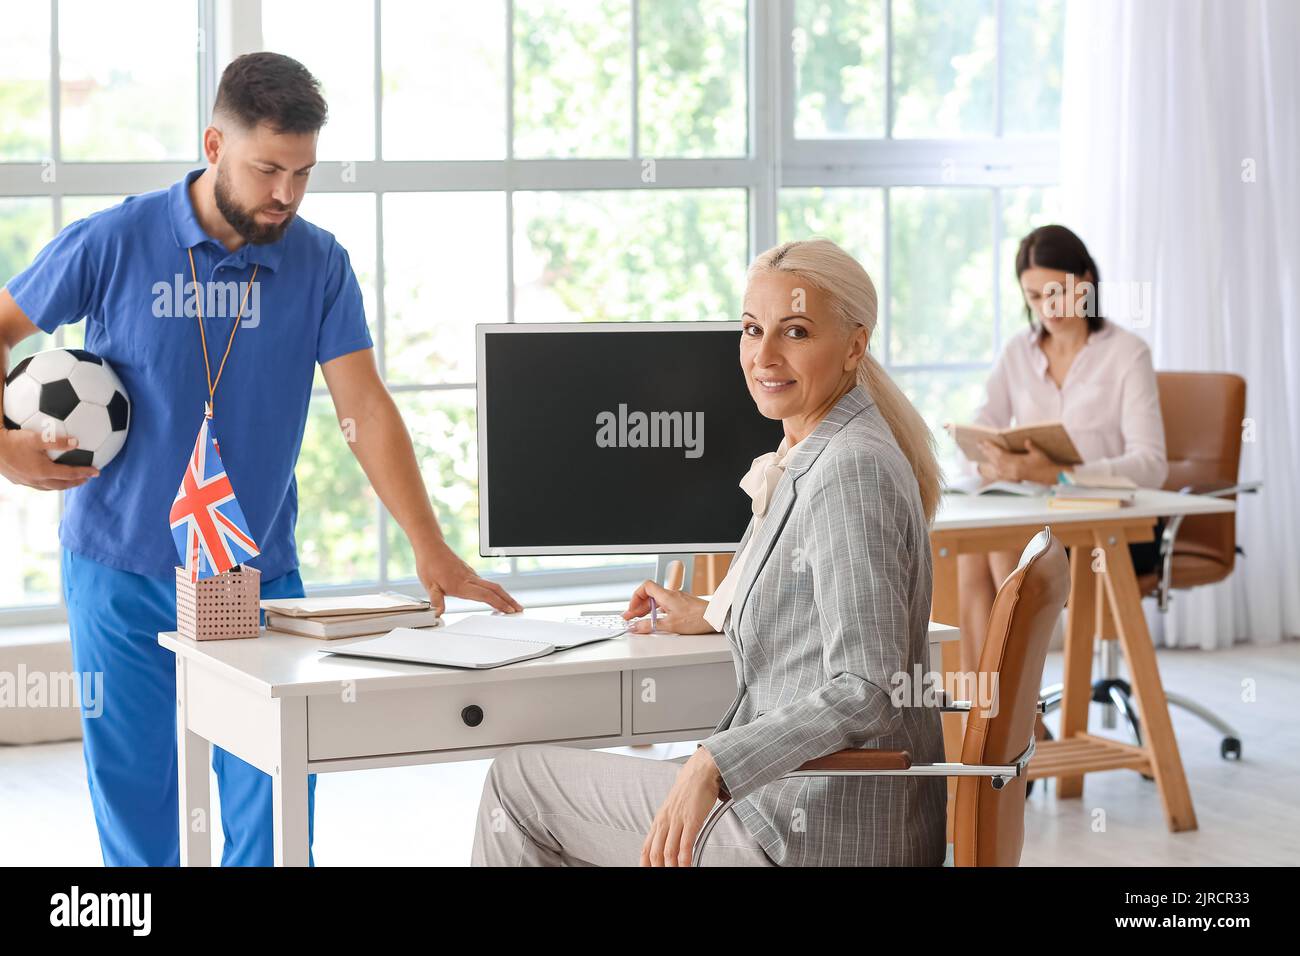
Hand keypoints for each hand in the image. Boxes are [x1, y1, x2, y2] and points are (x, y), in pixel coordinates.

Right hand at [0, 429, 99, 489]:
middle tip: (86, 479)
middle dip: (76, 482)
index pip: (70, 474)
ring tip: (70, 481)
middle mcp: (36, 480)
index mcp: (44, 472)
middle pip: (61, 485)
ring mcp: (26, 482)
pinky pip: (38, 485)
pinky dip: (49, 483)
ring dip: (63, 484)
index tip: (97, 472)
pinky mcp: (17, 480)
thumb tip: (77, 442)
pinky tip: (48, 478)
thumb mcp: (37, 438)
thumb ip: (57, 441)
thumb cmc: (12, 440)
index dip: (85, 473)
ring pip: (49, 487)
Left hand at [415, 543, 521, 614]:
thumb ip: (436, 600)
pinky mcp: (469, 572)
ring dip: (504, 595)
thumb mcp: (429, 585)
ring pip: (492, 585)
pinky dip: (494, 590)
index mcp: (461, 584)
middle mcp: (469, 579)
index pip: (485, 595)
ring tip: (512, 605)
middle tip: (519, 609)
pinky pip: (486, 583)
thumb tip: (438, 614)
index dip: (499, 603)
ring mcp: (471, 575)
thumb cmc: (430, 564)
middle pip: (495, 589)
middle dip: (509, 600)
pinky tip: (495, 595)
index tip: (509, 610)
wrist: (431, 546)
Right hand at [623, 579, 713, 633]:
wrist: (715, 617)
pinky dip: (657, 611)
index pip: (645, 587)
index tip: (632, 609)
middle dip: (638, 606)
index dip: (636, 597)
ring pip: (657, 600)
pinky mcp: (683, 604)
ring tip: (641, 620)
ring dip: (647, 609)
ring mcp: (677, 599)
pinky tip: (657, 620)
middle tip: (631, 618)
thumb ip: (651, 626)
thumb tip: (636, 627)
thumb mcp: (670, 625)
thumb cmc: (697, 618)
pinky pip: (665, 604)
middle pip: (649, 595)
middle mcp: (671, 594)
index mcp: (666, 595)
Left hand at [641, 747, 722, 866]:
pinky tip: (686, 866)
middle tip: (661, 876)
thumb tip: (667, 843)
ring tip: (675, 875)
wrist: (700, 772)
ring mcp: (678, 821)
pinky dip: (685, 859)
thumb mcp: (672, 809)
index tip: (646, 871)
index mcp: (659, 820)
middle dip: (657, 868)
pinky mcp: (692, 819)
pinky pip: (686, 844)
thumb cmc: (689, 790)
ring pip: (669, 851)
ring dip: (671, 867)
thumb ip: (669, 826)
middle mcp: (665, 821)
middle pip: (655, 852)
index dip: (645, 863)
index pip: (646, 847)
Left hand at [979, 439, 1057, 483]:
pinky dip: (993, 467)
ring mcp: (1012, 475)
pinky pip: (1000, 473)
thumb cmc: (1044, 463)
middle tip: (978, 444)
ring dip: (988, 458)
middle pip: (995, 460)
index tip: (985, 442)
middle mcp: (1013, 470)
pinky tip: (989, 464)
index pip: (1001, 454)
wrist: (1049, 475)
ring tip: (982, 451)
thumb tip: (1026, 440)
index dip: (992, 448)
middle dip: (986, 451)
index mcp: (1018, 463)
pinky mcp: (1013, 478)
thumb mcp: (1039, 453)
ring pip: (996, 466)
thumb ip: (1031, 447)